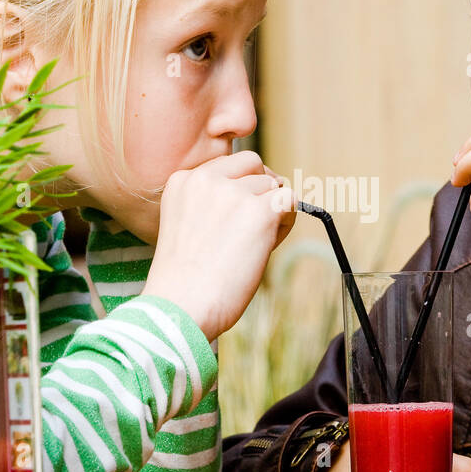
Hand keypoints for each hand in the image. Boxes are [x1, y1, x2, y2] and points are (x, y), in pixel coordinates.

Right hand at [142, 150, 294, 339]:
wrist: (180, 307)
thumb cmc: (184, 281)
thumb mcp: (187, 225)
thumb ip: (213, 203)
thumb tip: (264, 192)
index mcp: (183, 180)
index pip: (227, 165)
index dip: (240, 187)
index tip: (236, 216)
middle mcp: (206, 179)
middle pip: (254, 165)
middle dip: (261, 191)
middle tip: (254, 226)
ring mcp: (233, 193)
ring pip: (274, 186)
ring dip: (273, 213)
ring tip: (254, 246)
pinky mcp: (259, 211)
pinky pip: (290, 202)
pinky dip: (286, 222)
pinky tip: (267, 245)